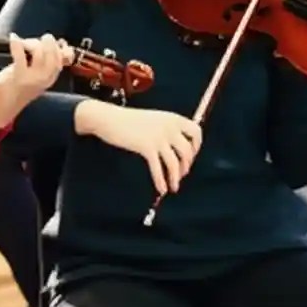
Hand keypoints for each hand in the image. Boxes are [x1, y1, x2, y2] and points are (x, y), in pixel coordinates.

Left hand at [0, 33, 66, 127]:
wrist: (2, 107)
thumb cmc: (19, 88)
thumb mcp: (38, 76)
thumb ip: (48, 63)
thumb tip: (62, 45)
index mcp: (51, 78)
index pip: (65, 57)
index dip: (60, 46)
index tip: (53, 42)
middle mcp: (45, 78)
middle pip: (52, 52)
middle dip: (46, 41)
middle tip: (38, 40)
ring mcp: (32, 77)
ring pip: (38, 51)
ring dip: (31, 42)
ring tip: (23, 43)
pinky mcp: (17, 75)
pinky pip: (20, 54)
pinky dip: (16, 43)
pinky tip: (13, 38)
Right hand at [75, 100, 201, 194]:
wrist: (110, 118)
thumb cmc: (130, 121)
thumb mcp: (155, 119)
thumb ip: (168, 129)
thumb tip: (178, 149)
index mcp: (173, 118)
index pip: (196, 132)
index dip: (196, 147)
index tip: (190, 157)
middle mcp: (169, 127)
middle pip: (187, 151)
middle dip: (186, 165)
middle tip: (181, 174)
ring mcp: (158, 137)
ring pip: (175, 162)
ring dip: (176, 177)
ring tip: (174, 187)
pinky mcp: (146, 147)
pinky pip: (158, 168)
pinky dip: (161, 181)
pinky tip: (162, 189)